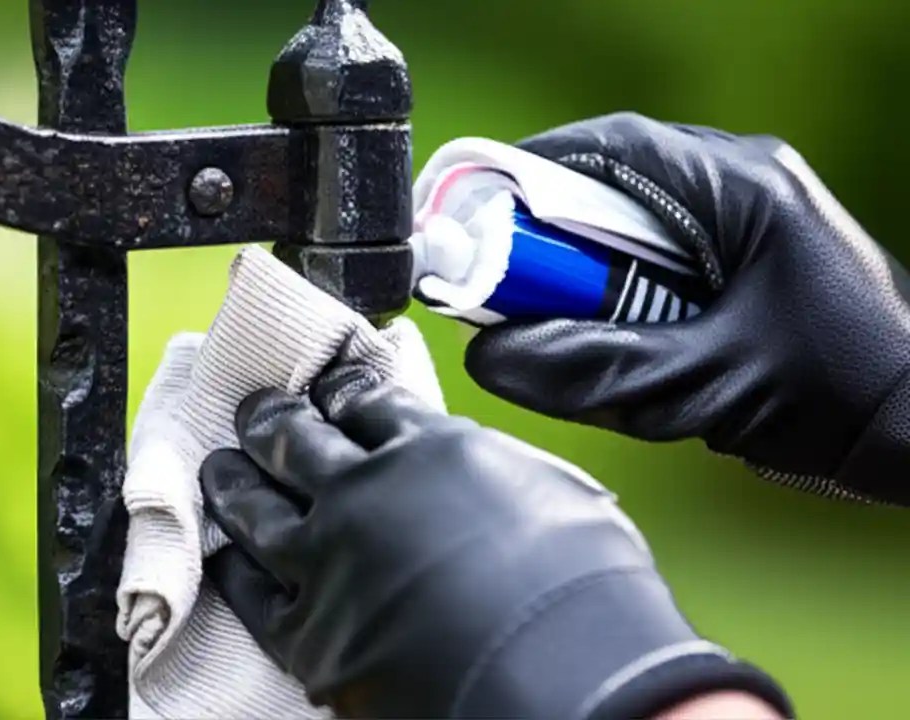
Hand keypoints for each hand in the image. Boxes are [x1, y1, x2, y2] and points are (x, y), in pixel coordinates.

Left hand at [200, 366, 790, 718]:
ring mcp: (326, 563)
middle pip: (296, 440)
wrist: (570, 683)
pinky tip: (224, 551)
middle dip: (272, 418)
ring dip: (233, 479)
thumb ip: (490, 464)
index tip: (329, 387)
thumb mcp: (554, 490)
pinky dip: (232, 565)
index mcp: (429, 449)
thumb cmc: (586, 594)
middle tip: (258, 410)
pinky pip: (249, 591)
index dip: (341, 390)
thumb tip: (467, 462)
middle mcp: (363, 494)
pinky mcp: (307, 635)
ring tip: (220, 464)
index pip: (364, 402)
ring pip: (256, 507)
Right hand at [464, 112, 909, 504]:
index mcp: (742, 186)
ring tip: (558, 322)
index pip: (607, 151)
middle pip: (610, 183)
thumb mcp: (704, 385)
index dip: (526, 176)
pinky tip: (615, 336)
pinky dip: (620, 292)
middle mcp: (743, 184)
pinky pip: (657, 256)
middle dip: (548, 234)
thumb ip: (594, 370)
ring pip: (629, 223)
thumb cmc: (837, 396)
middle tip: (502, 286)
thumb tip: (490, 358)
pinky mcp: (743, 259)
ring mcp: (746, 219)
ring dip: (585, 268)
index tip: (468, 214)